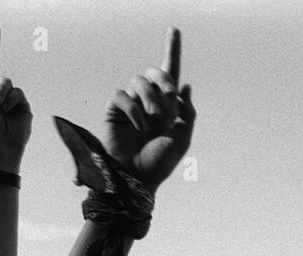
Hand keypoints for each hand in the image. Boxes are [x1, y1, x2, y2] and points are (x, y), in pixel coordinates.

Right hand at [102, 28, 195, 191]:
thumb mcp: (182, 140)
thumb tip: (186, 86)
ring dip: (150, 98)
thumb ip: (187, 114)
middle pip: (156, 72)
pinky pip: (123, 96)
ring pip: (139, 81)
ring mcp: (132, 105)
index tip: (175, 29)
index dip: (172, 50)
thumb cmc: (160, 163)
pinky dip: (134, 110)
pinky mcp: (115, 110)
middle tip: (171, 99)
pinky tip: (139, 127)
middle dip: (164, 80)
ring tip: (155, 120)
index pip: (171, 74)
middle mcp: (150, 102)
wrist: (138, 179)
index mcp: (169, 106)